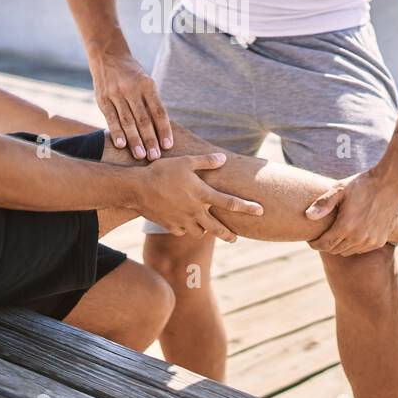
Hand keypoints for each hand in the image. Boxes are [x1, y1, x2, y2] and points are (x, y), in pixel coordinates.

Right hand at [90, 52, 171, 160]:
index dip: (164, 129)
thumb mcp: (145, 82)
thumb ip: (151, 103)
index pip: (158, 111)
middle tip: (155, 157)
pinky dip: (116, 132)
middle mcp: (132, 89)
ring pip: (128, 121)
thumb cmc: (132, 74)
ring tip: (141, 155)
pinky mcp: (102, 98)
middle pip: (143, 119)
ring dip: (135, 140)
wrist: (108, 55)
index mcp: (147, 84)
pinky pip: (111, 118)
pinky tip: (121, 145)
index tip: (168, 146)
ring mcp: (116, 94)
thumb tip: (160, 130)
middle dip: (150, 139)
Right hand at [135, 152, 262, 240]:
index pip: (230, 202)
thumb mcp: (185, 161)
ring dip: (205, 230)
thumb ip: (206, 161)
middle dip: (228, 234)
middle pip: (218, 228)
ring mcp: (182, 220)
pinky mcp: (170, 226)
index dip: (247, 207)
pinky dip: (185, 229)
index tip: (261, 211)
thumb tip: (223, 159)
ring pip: (199, 232)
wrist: (136, 187)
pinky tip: (184, 223)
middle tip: (235, 238)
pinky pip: (182, 231)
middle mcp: (195, 210)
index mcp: (201, 194)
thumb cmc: (162, 170)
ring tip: (206, 226)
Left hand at [304, 169, 397, 255]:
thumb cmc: (362, 184)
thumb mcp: (339, 190)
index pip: (324, 245)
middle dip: (326, 245)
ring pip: (348, 251)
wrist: (390, 183)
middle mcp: (358, 238)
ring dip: (340, 245)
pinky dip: (354, 245)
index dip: (315, 244)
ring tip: (336, 234)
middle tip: (322, 236)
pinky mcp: (380, 241)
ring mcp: (370, 241)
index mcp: (345, 226)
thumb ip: (323, 204)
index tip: (311, 240)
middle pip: (334, 250)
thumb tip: (308, 216)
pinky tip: (351, 234)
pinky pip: (361, 249)